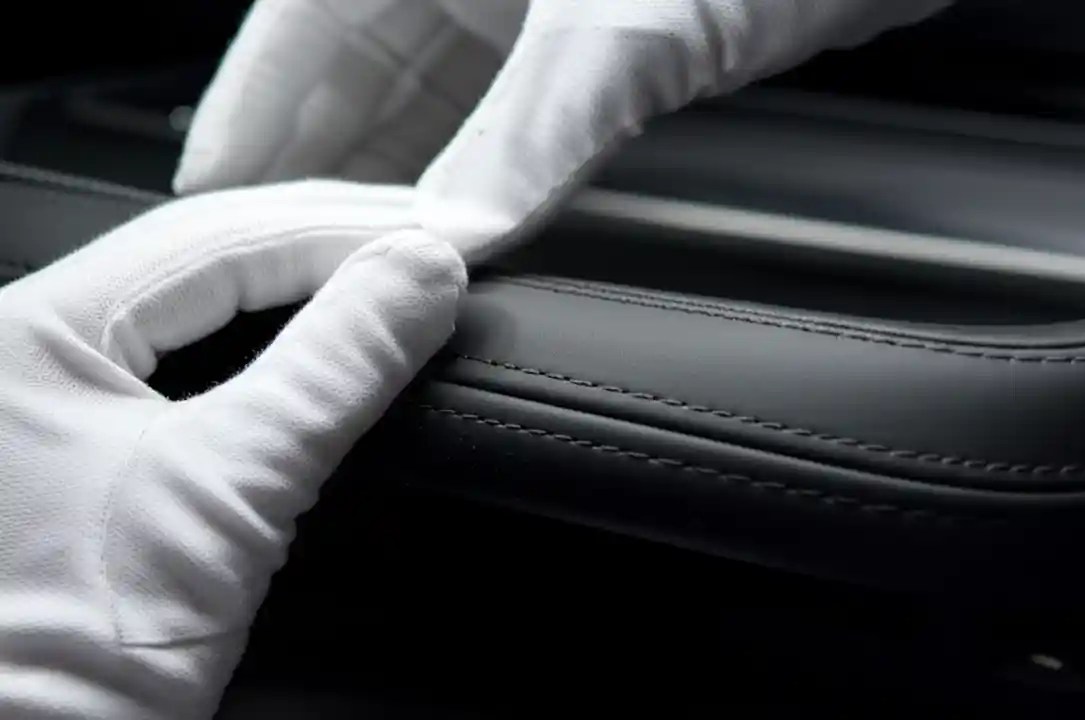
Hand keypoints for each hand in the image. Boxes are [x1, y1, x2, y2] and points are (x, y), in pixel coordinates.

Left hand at [0, 182, 465, 718]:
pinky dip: (276, 351)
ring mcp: (54, 399)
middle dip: (326, 249)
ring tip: (394, 279)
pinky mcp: (93, 451)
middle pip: (205, 262)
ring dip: (304, 292)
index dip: (339, 230)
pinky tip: (331, 342)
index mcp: (27, 329)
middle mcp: (27, 348)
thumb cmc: (65, 652)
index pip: (213, 239)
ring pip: (202, 311)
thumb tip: (421, 272)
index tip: (434, 236)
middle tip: (429, 246)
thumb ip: (334, 368)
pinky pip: (196, 368)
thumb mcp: (229, 488)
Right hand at [176, 0, 950, 262]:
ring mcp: (522, 9)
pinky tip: (453, 228)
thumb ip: (528, 137)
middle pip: (349, 75)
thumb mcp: (616, 28)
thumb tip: (454, 240)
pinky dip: (473, 176)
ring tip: (353, 261)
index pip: (295, 30)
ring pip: (425, 105)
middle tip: (280, 259)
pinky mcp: (585, 46)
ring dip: (393, 182)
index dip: (247, 117)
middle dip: (316, 166)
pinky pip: (498, 122)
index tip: (214, 202)